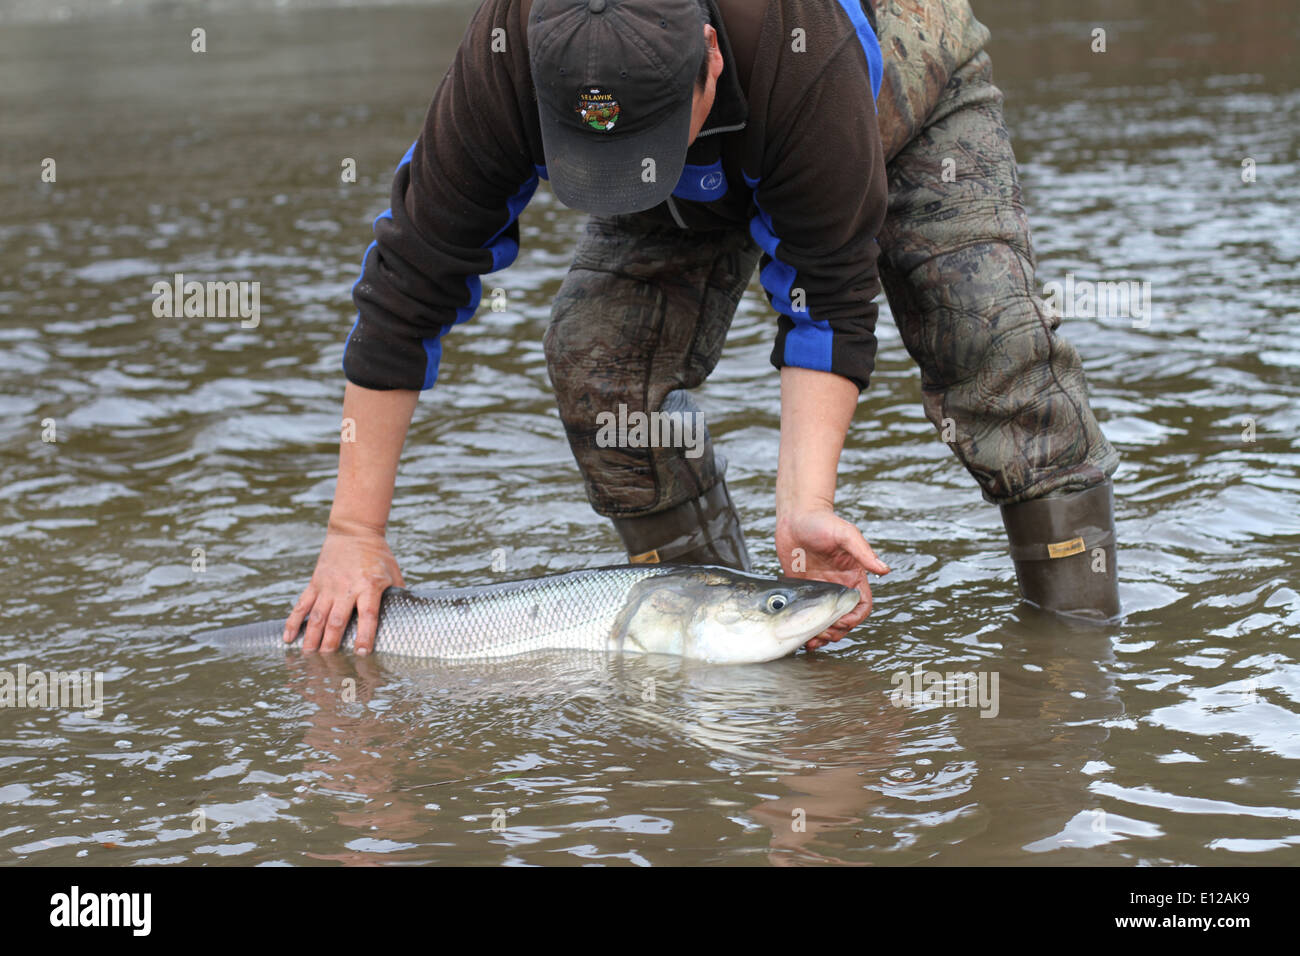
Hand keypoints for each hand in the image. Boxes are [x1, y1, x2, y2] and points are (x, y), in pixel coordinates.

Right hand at [283, 520, 404, 654]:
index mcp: (369, 586)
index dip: (365, 635)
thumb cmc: (378, 555)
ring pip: (317, 616)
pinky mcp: (315, 583)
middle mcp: (346, 587)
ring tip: (309, 655)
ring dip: (312, 637)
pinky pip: (302, 605)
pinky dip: (294, 622)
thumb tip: (407, 618)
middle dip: (332, 642)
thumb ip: (398, 595)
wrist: (354, 530)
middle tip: (328, 661)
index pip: (368, 616)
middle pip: (337, 620)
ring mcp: (328, 586)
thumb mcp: (393, 573)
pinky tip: (288, 638)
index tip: (362, 653)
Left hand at [775, 508, 889, 649]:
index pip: (862, 606)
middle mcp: (838, 586)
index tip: (841, 621)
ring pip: (826, 620)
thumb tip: (883, 570)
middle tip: (822, 634)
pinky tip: (799, 634)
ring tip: (810, 640)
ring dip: (821, 633)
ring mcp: (820, 589)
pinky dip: (805, 626)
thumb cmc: (823, 521)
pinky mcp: (803, 589)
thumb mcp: (845, 534)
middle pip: (844, 619)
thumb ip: (863, 552)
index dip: (854, 619)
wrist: (795, 515)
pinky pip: (807, 613)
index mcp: (853, 576)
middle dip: (836, 631)